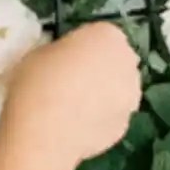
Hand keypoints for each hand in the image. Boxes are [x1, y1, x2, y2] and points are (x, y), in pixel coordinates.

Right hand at [2, 23, 141, 169]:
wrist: (43, 134)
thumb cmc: (37, 83)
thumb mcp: (40, 52)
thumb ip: (62, 52)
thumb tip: (66, 62)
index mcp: (108, 36)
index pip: (100, 35)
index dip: (82, 47)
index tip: (65, 58)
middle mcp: (128, 64)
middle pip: (116, 62)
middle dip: (100, 69)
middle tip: (71, 81)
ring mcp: (131, 98)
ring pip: (118, 91)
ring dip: (104, 95)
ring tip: (74, 108)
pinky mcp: (125, 126)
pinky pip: (112, 117)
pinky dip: (100, 120)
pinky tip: (77, 128)